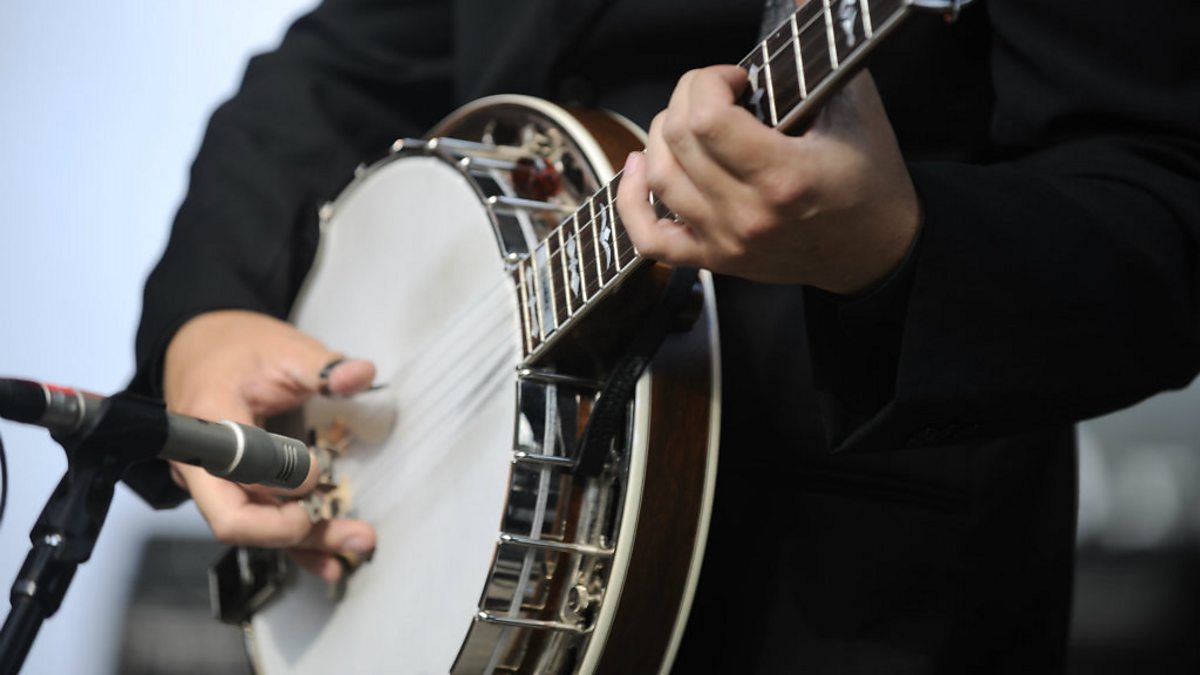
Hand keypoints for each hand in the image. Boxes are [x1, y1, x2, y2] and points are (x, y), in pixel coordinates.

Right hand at [163, 309, 376, 581]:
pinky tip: (330, 561)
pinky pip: (263, 525)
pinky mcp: (234, 491)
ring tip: (357, 544)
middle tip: (352, 532)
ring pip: (257, 528)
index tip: (316, 473)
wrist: (204, 349)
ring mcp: (214, 483)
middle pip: (240, 517)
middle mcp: (201, 464)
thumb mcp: (284, 347)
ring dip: (308, 540)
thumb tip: (360, 374)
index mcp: (209, 422)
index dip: (276, 483)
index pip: (233, 472)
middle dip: (296, 531)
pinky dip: (297, 545)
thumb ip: (322, 366)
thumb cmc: (239, 349)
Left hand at [616, 66, 919, 293]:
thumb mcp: (856, 107)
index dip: (708, 83)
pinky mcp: (714, 259)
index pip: (705, 120)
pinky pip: (649, 238)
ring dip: (662, 136)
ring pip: (659, 178)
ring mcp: (726, 242)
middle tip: (716, 93)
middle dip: (687, 98)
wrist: (875, 249)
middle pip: (677, 141)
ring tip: (687, 121)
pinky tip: (639, 169)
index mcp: (784, 177)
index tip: (735, 79)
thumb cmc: (869, 179)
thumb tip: (804, 0)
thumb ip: (823, 54)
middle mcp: (748, 214)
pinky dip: (631, 201)